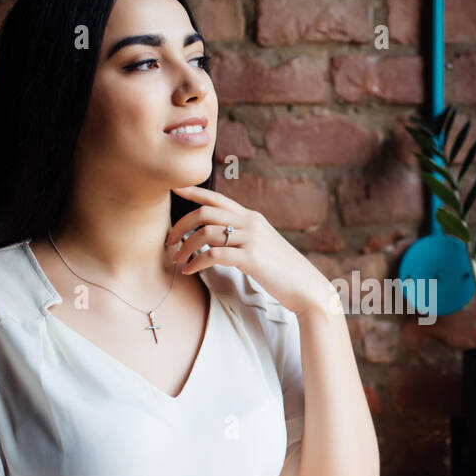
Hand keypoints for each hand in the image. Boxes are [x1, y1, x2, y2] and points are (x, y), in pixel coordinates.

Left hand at [165, 185, 337, 316]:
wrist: (306, 286)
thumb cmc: (282, 270)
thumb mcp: (263, 244)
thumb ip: (243, 236)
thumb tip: (218, 239)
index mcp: (252, 217)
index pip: (217, 199)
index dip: (194, 192)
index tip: (175, 189)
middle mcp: (251, 223)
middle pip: (206, 213)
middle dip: (181, 225)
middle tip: (169, 241)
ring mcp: (252, 239)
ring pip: (207, 233)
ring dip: (186, 247)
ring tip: (178, 261)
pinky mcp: (251, 258)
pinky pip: (214, 255)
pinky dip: (197, 262)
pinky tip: (190, 271)